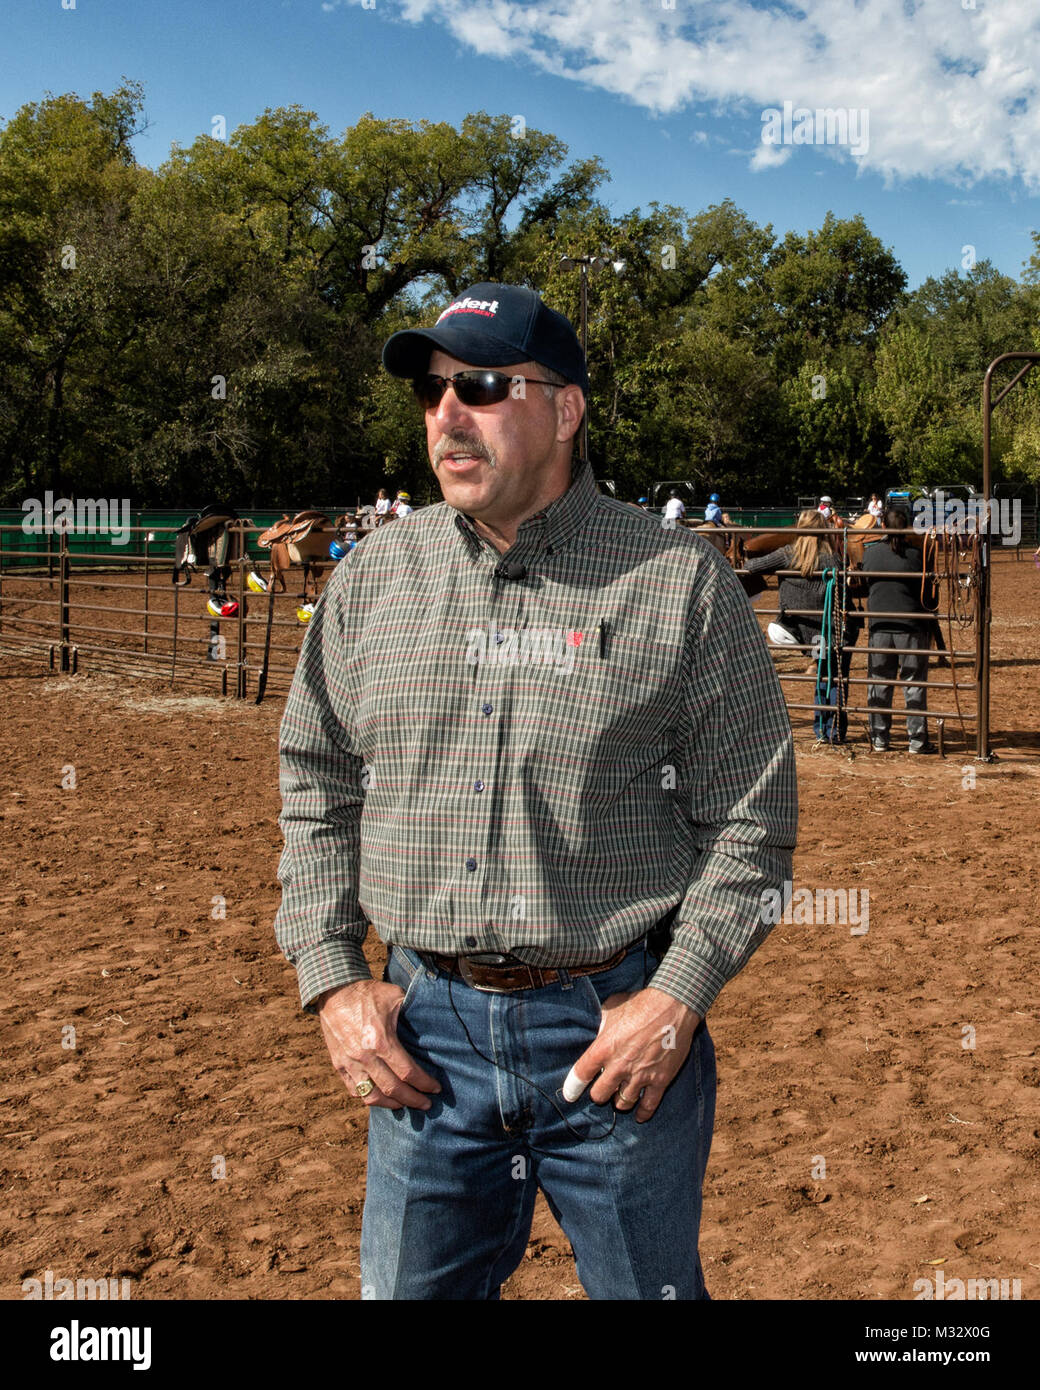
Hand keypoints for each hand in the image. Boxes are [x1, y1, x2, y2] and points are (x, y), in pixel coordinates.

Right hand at [315, 979, 441, 1110]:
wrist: (335, 991)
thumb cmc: (368, 993)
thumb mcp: (395, 996)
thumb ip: (412, 1013)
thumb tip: (433, 1024)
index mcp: (381, 1041)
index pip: (407, 1072)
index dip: (424, 1084)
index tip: (435, 1088)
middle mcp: (364, 1056)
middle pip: (393, 1089)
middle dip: (413, 1100)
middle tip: (426, 1104)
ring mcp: (349, 1063)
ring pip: (372, 1096)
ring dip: (392, 1104)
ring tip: (405, 1104)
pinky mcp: (338, 1065)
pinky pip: (355, 1090)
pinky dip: (370, 1098)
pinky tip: (382, 1096)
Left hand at [563, 987, 700, 1122]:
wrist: (673, 1005)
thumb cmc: (641, 1003)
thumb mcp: (613, 1008)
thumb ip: (602, 1025)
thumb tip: (597, 1032)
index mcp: (604, 1047)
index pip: (581, 1074)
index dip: (573, 1087)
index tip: (570, 1094)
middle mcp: (619, 1065)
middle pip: (599, 1095)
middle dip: (599, 1093)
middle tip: (603, 1088)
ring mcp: (640, 1075)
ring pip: (622, 1103)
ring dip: (619, 1101)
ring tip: (620, 1096)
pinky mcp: (660, 1080)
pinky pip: (648, 1106)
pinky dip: (643, 1113)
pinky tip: (639, 1115)